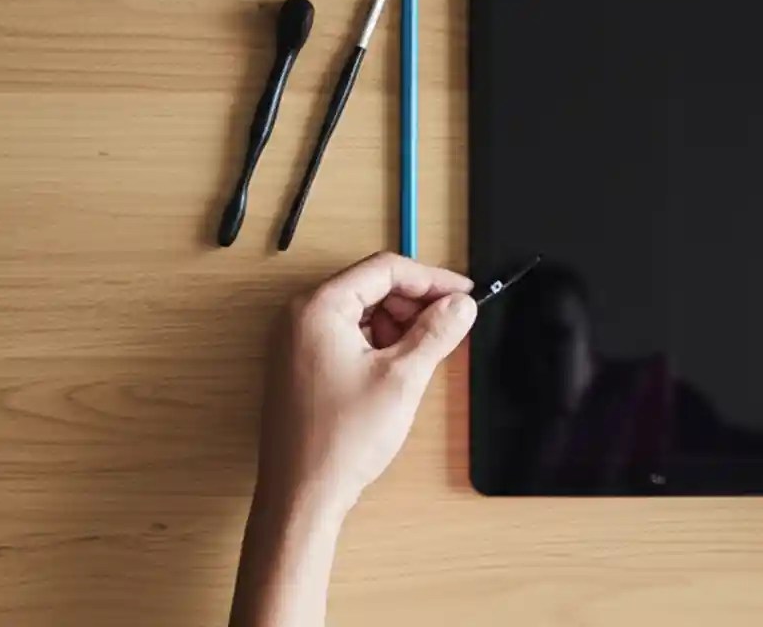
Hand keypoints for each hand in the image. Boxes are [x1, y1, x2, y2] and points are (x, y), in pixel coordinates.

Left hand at [257, 252, 476, 517]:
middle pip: (372, 287)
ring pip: (363, 312)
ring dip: (399, 325)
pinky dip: (380, 343)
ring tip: (426, 354)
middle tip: (451, 326)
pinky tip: (401, 368)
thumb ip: (436, 333)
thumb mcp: (403, 378)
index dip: (432, 279)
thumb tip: (461, 305)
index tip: (464, 295)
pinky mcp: (303, 364)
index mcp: (319, 308)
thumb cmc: (341, 440)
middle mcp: (301, 316)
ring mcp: (298, 341)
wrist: (302, 494)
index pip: (385, 269)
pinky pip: (348, 335)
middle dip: (415, 304)